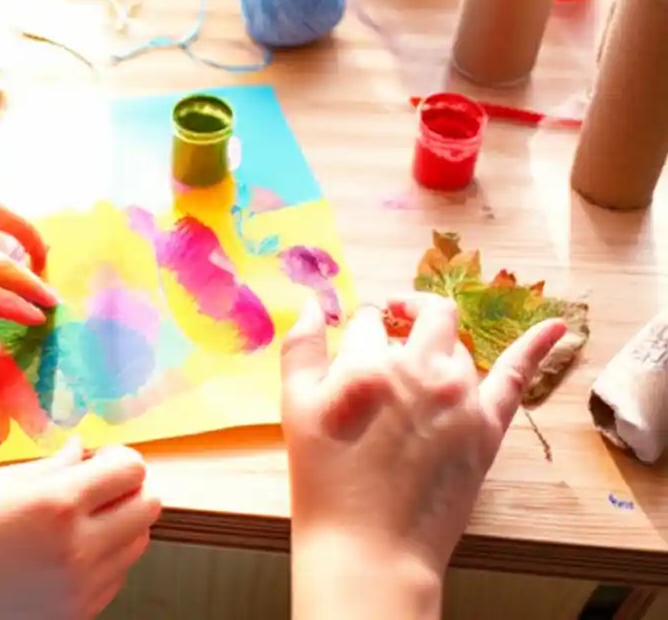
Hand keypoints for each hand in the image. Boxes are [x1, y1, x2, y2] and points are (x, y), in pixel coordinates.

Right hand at [0, 438, 159, 619]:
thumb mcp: (0, 484)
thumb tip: (85, 450)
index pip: (131, 470)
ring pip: (138, 544)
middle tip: (98, 485)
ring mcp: (78, 589)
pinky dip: (105, 558)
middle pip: (148, 507)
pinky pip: (115, 577)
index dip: (121, 458)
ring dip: (121, 524)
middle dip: (129, 489)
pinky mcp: (75, 614)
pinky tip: (66, 550)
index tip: (102, 458)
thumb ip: (54, 467)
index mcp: (55, 505)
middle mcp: (76, 549)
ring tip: (79, 519)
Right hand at [280, 293, 565, 616]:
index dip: (360, 332)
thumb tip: (311, 302)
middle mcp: (421, 370)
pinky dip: (535, 348)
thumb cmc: (325, 481)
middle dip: (408, 311)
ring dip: (438, 346)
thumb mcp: (295, 408)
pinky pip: (515, 377)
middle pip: (425, 316)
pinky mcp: (487, 428)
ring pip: (457, 347)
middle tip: (393, 324)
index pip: (369, 322)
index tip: (353, 347)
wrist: (370, 547)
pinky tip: (555, 327)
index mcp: (368, 363)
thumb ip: (300, 348)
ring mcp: (460, 397)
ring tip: (421, 363)